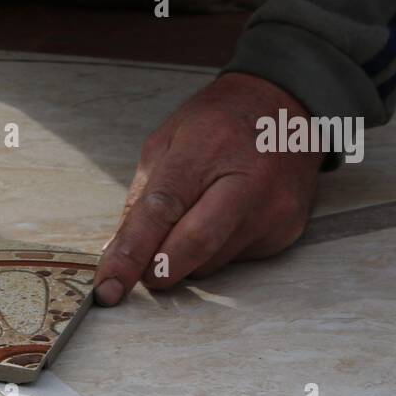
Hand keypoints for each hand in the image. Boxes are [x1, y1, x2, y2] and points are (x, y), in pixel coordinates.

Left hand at [93, 72, 322, 304]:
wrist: (286, 109)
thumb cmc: (219, 123)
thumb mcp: (167, 141)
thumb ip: (141, 196)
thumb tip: (118, 250)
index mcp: (206, 150)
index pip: (161, 211)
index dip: (131, 254)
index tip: (109, 287)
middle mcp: (247, 182)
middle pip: (193, 245)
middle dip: (157, 270)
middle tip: (137, 274)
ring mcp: (272, 210)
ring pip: (210, 262)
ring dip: (183, 259)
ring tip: (190, 220)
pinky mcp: (285, 231)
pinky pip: (234, 261)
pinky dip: (212, 252)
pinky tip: (221, 219)